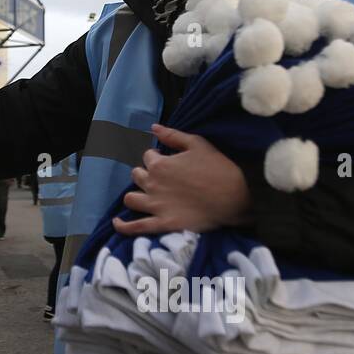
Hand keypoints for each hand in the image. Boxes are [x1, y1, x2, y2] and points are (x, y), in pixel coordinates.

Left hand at [112, 124, 252, 236]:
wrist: (234, 196)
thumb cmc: (217, 167)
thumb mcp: (197, 143)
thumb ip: (172, 135)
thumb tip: (153, 127)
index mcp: (159, 164)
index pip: (147, 156)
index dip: (157, 157)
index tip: (168, 161)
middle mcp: (152, 184)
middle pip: (137, 175)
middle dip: (145, 174)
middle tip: (160, 178)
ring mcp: (155, 205)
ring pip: (131, 198)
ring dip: (135, 195)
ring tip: (144, 195)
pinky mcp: (162, 223)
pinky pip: (135, 227)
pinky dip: (123, 226)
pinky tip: (118, 223)